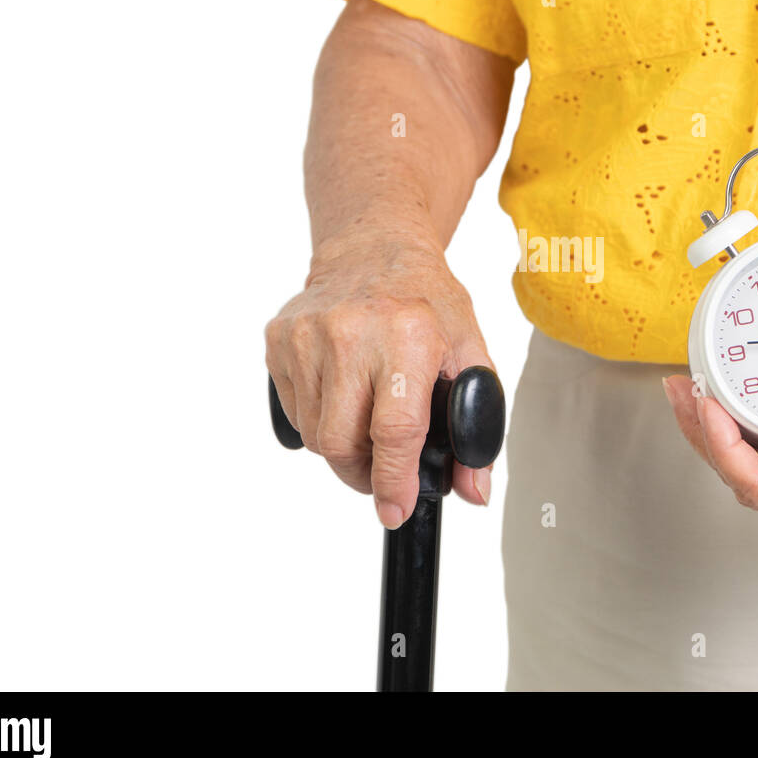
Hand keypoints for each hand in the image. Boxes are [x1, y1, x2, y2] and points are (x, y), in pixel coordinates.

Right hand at [265, 224, 493, 527]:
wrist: (373, 248)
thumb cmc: (427, 302)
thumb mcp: (469, 353)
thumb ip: (477, 425)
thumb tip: (473, 491)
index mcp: (408, 335)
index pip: (394, 430)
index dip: (395, 481)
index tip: (397, 509)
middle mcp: (352, 332)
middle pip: (342, 444)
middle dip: (365, 473)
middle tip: (384, 469)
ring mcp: (308, 335)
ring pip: (315, 435)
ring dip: (342, 447)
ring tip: (367, 418)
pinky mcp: (280, 338)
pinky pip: (296, 411)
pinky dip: (320, 419)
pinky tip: (343, 392)